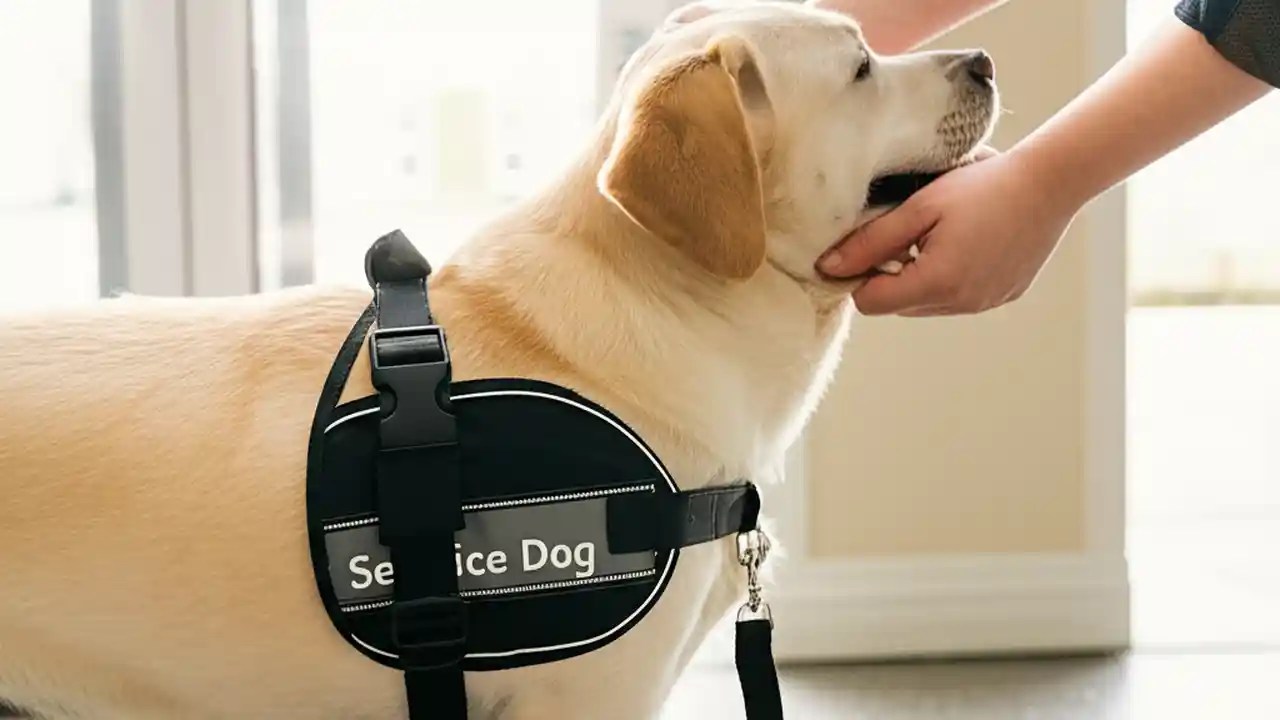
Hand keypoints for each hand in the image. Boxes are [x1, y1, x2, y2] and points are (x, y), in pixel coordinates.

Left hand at [817, 149, 1080, 315]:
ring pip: (927, 304)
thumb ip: (870, 241)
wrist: (1049, 182)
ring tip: (939, 234)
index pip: (870, 303)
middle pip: (897, 306)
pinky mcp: (1003, 296)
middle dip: (891, 275)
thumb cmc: (982, 185)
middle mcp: (961, 303)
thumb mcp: (918, 207)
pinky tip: (966, 241)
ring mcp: (985, 304)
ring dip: (920, 277)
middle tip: (907, 232)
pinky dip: (951, 277)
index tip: (871, 243)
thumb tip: (827, 267)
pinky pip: (959, 298)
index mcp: (937, 282)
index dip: (861, 275)